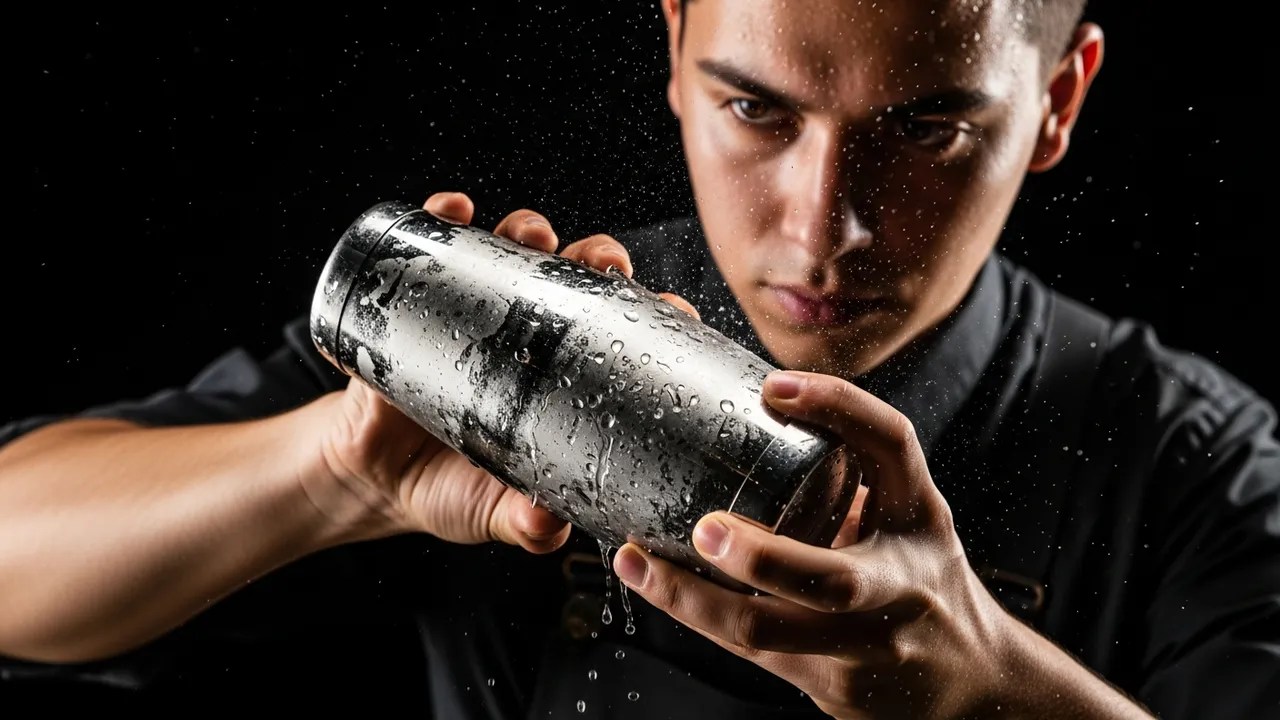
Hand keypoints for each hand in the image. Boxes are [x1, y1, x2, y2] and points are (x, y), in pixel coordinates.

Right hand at [310, 192, 698, 552]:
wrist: (372, 478)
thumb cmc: (452, 488)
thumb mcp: (494, 513)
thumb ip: (525, 523)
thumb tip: (547, 522)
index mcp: (566, 377)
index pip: (623, 333)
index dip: (652, 315)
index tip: (671, 310)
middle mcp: (531, 334)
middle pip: (579, 277)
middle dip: (599, 256)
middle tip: (604, 263)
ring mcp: (477, 310)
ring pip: (515, 248)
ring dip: (529, 229)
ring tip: (530, 235)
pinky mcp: (417, 297)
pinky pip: (433, 242)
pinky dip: (444, 217)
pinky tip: (453, 211)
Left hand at [612, 370, 1150, 718]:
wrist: (974, 681)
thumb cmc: (921, 578)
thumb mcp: (905, 515)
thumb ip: (850, 470)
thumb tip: (763, 404)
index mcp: (919, 519)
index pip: (891, 448)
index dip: (839, 409)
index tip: (774, 388)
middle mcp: (899, 585)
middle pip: (830, 581)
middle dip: (760, 558)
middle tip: (704, 529)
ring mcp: (865, 647)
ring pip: (766, 632)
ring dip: (691, 599)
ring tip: (637, 562)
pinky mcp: (832, 687)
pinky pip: (753, 652)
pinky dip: (697, 616)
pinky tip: (658, 587)